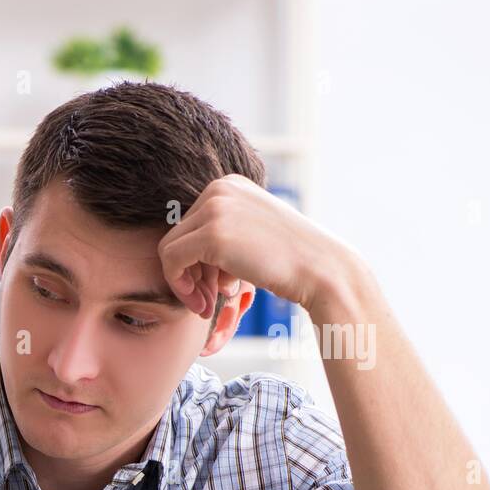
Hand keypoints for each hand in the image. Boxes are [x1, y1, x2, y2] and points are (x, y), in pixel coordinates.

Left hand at [157, 174, 358, 321]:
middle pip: (178, 236)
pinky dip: (181, 288)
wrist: (320, 268)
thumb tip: (176, 255)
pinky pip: (171, 262)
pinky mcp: (211, 234)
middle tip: (210, 300)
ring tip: (208, 305)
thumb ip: (217, 234)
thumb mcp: (248, 233)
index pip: (189, 225)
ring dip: (185, 284)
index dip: (196, 261)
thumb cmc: (287, 259)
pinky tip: (205, 304)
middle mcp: (219, 188)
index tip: (213, 286)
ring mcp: (214, 208)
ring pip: (169, 250)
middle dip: (191, 274)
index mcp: (228, 184)